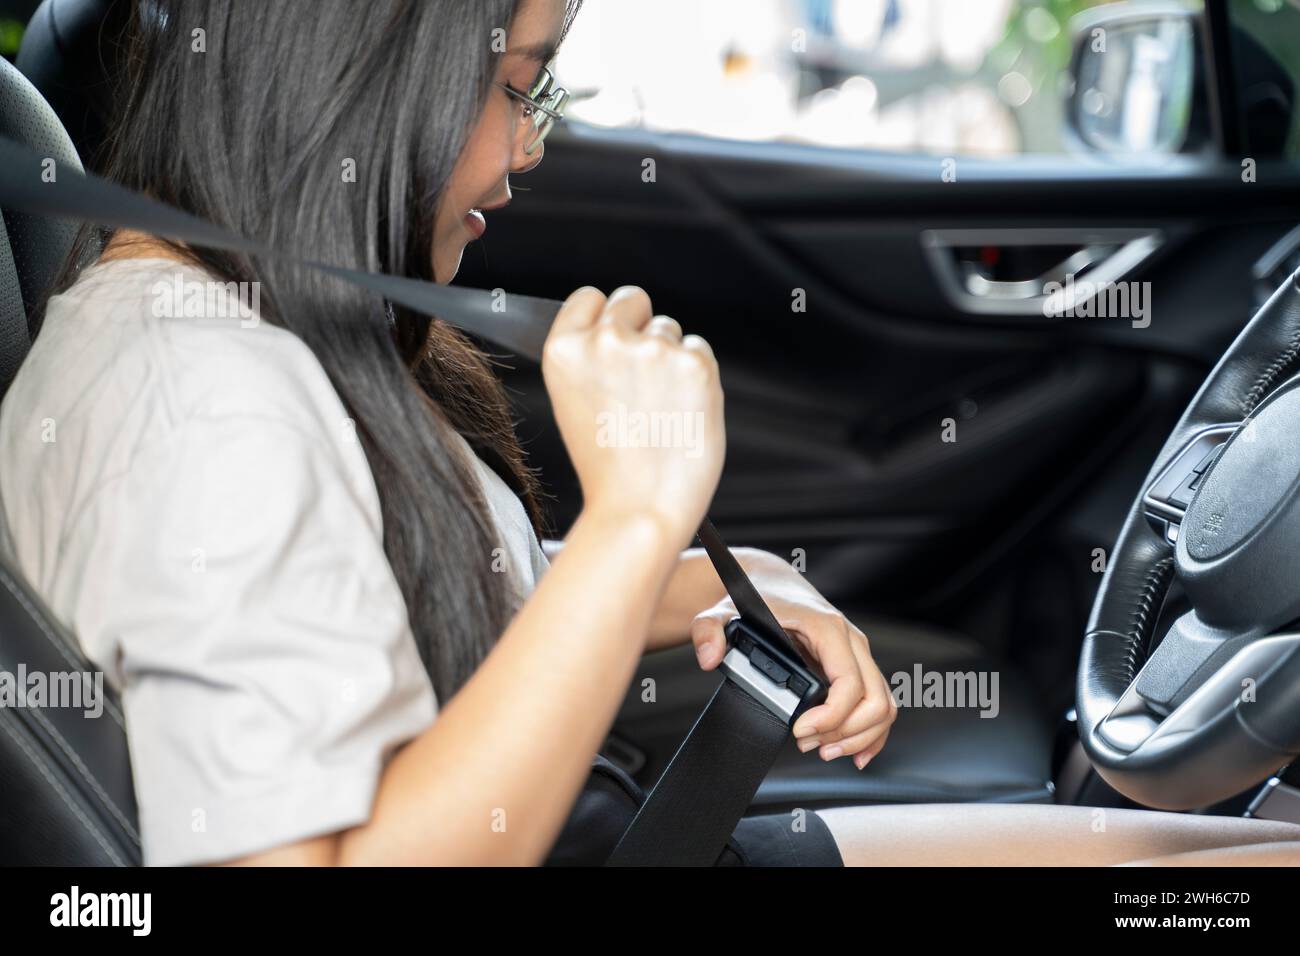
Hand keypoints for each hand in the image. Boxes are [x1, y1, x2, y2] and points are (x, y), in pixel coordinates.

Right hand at [543, 286, 724, 550]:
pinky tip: (682, 411)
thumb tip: (621, 330)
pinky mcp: (693, 363)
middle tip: (643, 375)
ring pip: (668, 328)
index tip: (614, 339)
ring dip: (669, 357)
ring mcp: (651, 349)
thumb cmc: (609, 471)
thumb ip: (591, 360)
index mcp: (564, 351)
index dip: (604, 317)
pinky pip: (699, 350)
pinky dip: (696, 376)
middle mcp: (604, 341)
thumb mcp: (575, 404)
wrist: (640, 509)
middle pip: (631, 299)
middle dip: (640, 325)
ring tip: (659, 409)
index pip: (588, 297)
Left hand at [690, 555, 896, 768]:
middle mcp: (850, 641)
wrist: (774, 583)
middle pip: (874, 700)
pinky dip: (872, 732)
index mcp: (827, 627)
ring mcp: (858, 655)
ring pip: (883, 705)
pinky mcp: (858, 667)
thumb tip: (708, 657)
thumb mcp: (725, 610)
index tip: (800, 730)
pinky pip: (880, 703)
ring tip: (825, 750)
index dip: (830, 716)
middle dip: (844, 733)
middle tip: (809, 743)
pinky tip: (855, 753)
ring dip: (859, 736)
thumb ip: (710, 630)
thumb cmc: (758, 598)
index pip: (849, 682)